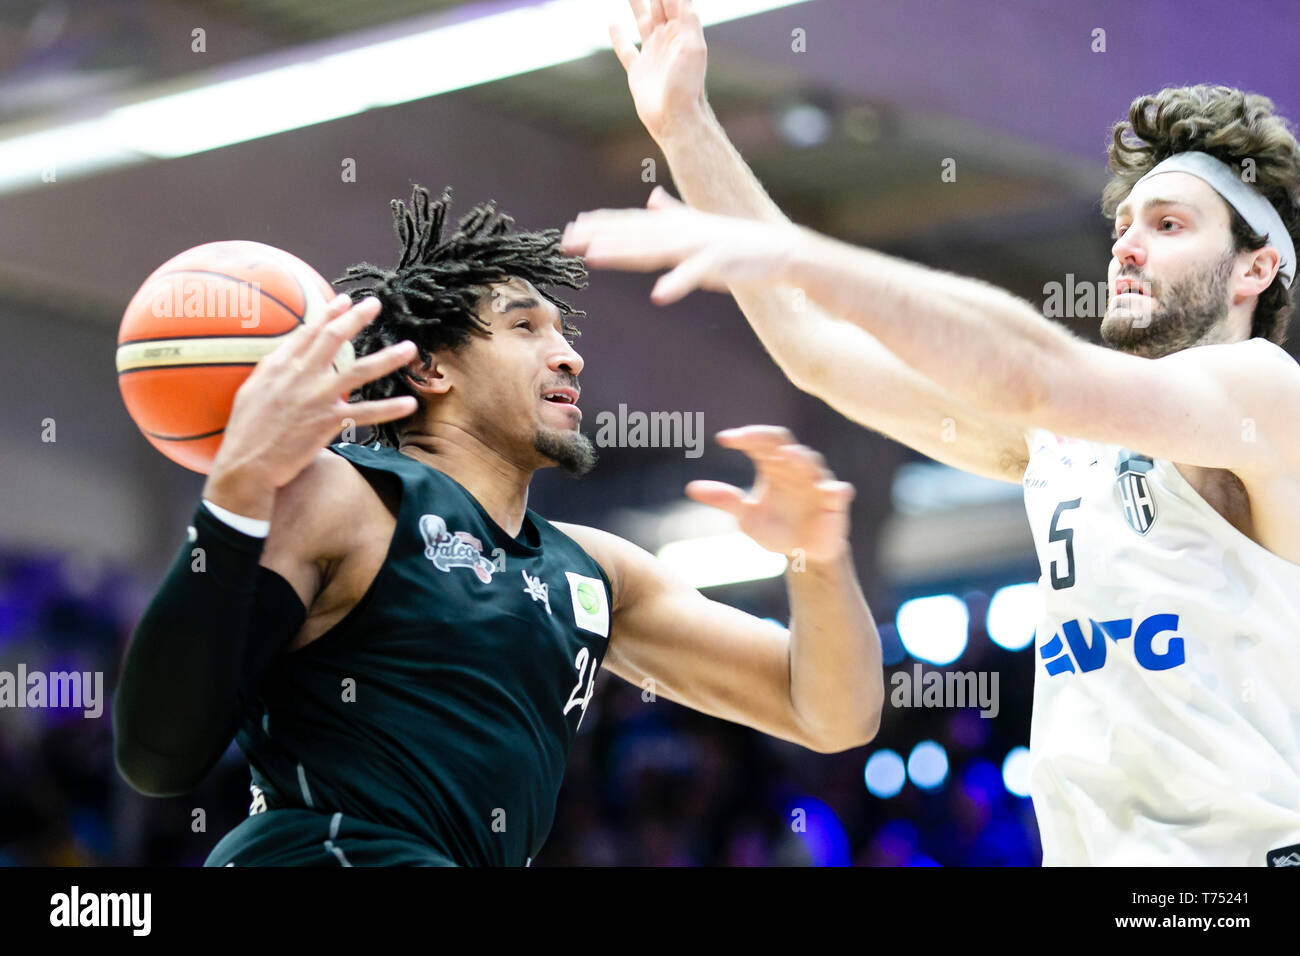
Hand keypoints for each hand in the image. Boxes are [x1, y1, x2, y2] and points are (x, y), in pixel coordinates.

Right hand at [205, 295, 418, 507]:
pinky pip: (366, 413)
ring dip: (388, 358)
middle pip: (335, 338)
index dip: (329, 313)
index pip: (309, 331)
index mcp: (280, 365)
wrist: (246, 463)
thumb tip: (288, 353)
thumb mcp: (252, 389)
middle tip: (376, 303)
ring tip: (410, 348)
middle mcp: (302, 375)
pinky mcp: (329, 422)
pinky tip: (410, 403)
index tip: (345, 299)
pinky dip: (390, 409)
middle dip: (357, 318)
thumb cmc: (245, 429)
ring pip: (360, 371)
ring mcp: (318, 398)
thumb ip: (274, 368)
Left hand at [562, 187, 800, 303]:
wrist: (780, 250)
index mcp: (677, 225)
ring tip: (594, 257)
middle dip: (599, 237)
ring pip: (654, 249)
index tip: (572, 227)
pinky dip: (678, 283)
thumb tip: (652, 197)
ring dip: (623, 252)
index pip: (632, 223)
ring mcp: (699, 246)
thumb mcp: (700, 224)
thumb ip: (674, 213)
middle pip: (634, 234)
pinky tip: (659, 295)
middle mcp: (683, 231)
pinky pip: (694, 274)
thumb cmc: (740, 242)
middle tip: (566, 241)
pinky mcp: (719, 263)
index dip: (602, 224)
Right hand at [611, 0, 708, 141]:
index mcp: (683, 29)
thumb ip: (688, 19)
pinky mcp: (638, 71)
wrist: (676, 119)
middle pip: (658, 2)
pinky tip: (611, 24)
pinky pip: (626, 49)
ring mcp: (653, 53)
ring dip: (635, 2)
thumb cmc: (687, 85)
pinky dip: (618, 37)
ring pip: (642, 19)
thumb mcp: (693, 48)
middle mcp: (668, 38)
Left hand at [687, 426, 854, 564]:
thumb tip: (691, 487)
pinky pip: (838, 492)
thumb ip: (724, 499)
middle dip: (770, 439)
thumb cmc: (776, 530)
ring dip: (800, 458)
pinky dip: (836, 490)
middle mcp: (796, 468)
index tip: (723, 439)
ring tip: (787, 456)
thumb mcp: (747, 517)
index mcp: (774, 466)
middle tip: (751, 438)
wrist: (803, 555)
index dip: (745, 436)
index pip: (761, 441)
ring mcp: (817, 483)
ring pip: (812, 462)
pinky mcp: (834, 502)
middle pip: (785, 443)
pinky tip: (834, 491)